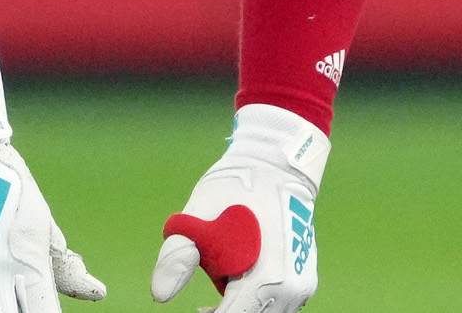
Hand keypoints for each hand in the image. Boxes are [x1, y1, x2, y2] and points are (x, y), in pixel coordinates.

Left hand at [150, 105, 329, 312]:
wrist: (275, 164)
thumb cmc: (235, 187)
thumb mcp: (198, 218)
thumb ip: (178, 258)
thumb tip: (159, 295)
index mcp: (267, 280)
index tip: (193, 310)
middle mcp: (291, 290)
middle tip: (198, 307)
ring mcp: (301, 286)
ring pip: (263, 312)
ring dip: (239, 306)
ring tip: (215, 287)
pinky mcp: (302, 279)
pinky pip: (275, 303)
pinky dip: (253, 299)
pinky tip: (234, 282)